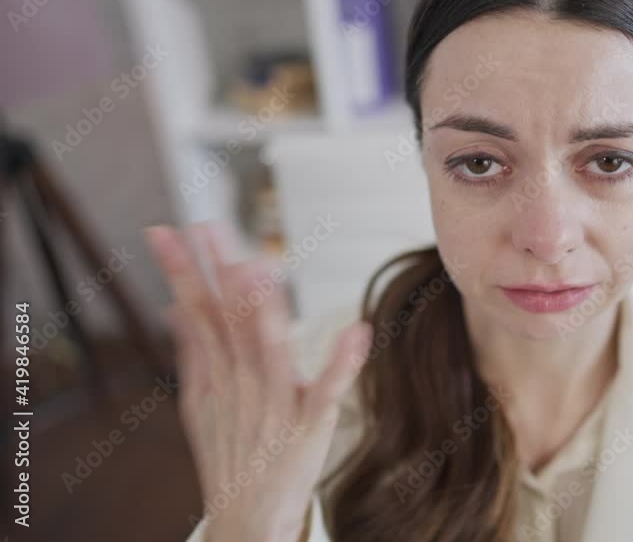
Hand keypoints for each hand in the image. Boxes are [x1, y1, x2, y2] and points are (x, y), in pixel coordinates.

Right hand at [145, 221, 371, 541]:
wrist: (247, 520)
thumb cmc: (231, 456)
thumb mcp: (201, 403)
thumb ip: (193, 352)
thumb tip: (176, 307)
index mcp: (218, 374)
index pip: (198, 312)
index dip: (183, 271)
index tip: (165, 230)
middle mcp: (242, 384)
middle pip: (229, 323)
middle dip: (218, 276)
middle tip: (207, 230)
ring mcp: (276, 406)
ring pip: (268, 351)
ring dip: (264, 313)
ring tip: (258, 271)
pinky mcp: (309, 427)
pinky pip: (327, 393)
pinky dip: (340, 365)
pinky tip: (357, 333)